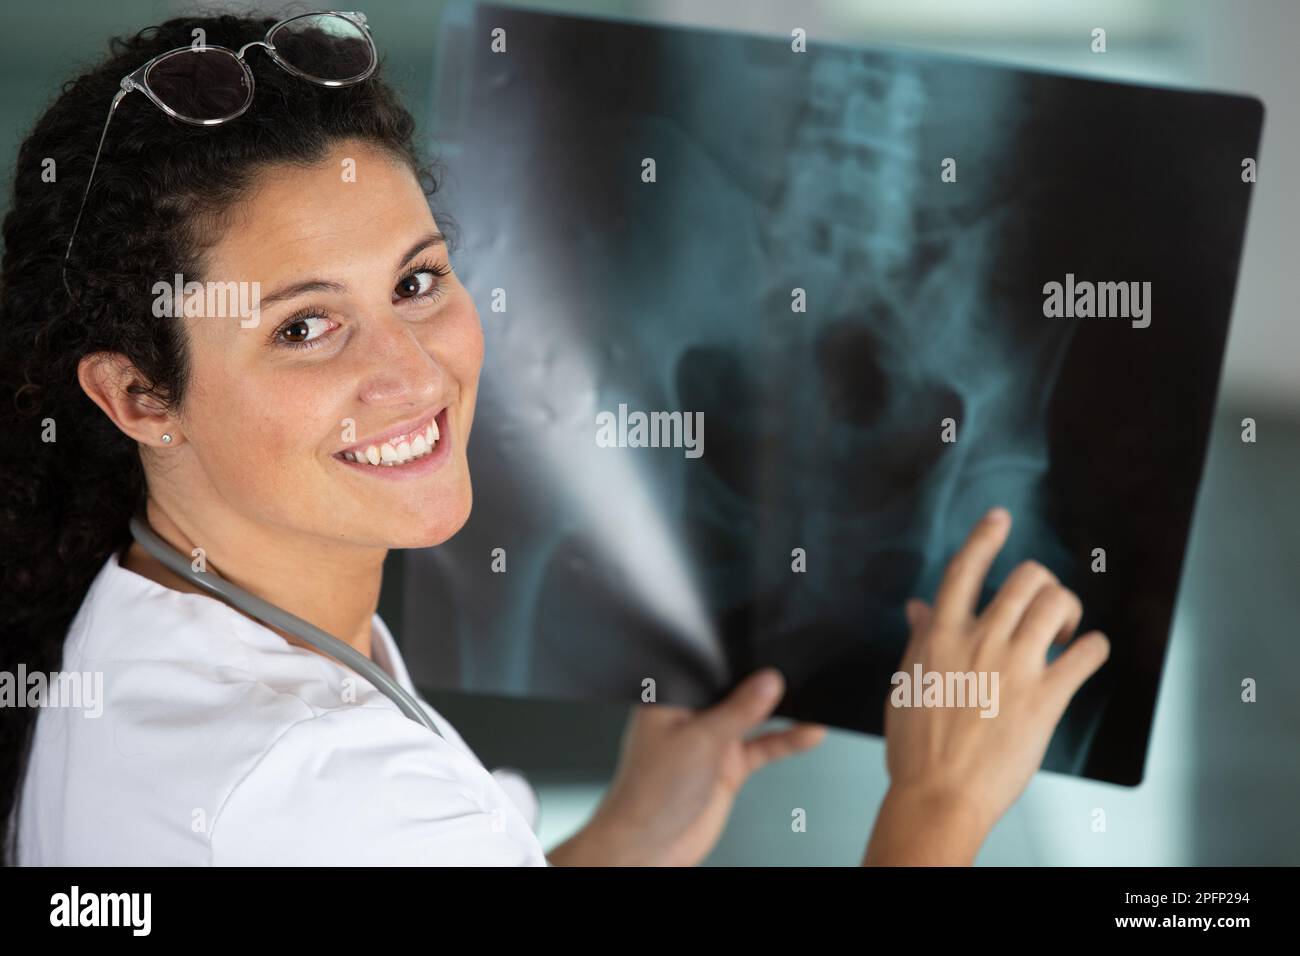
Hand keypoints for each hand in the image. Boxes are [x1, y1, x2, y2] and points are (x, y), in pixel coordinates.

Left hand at [548, 670, 826, 865]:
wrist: (650, 845)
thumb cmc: (650, 792)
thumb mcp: (700, 740)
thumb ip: (738, 710)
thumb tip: (768, 681)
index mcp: (671, 697)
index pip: (709, 667)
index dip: (737, 656)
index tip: (769, 647)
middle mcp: (691, 716)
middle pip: (734, 690)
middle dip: (762, 683)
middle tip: (796, 669)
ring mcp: (711, 742)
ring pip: (754, 719)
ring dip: (781, 712)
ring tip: (812, 696)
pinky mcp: (727, 767)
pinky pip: (763, 747)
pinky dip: (786, 741)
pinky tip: (809, 732)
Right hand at [864, 506, 1109, 865]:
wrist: (938, 795)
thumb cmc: (916, 748)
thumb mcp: (905, 684)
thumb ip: (919, 642)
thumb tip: (919, 610)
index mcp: (941, 636)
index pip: (966, 570)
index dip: (985, 537)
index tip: (999, 518)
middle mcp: (981, 641)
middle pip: (1025, 580)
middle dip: (1040, 582)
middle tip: (1043, 603)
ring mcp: (1016, 667)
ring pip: (1057, 604)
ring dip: (1068, 608)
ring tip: (1065, 628)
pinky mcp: (1047, 697)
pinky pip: (1087, 653)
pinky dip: (1094, 646)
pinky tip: (1088, 652)